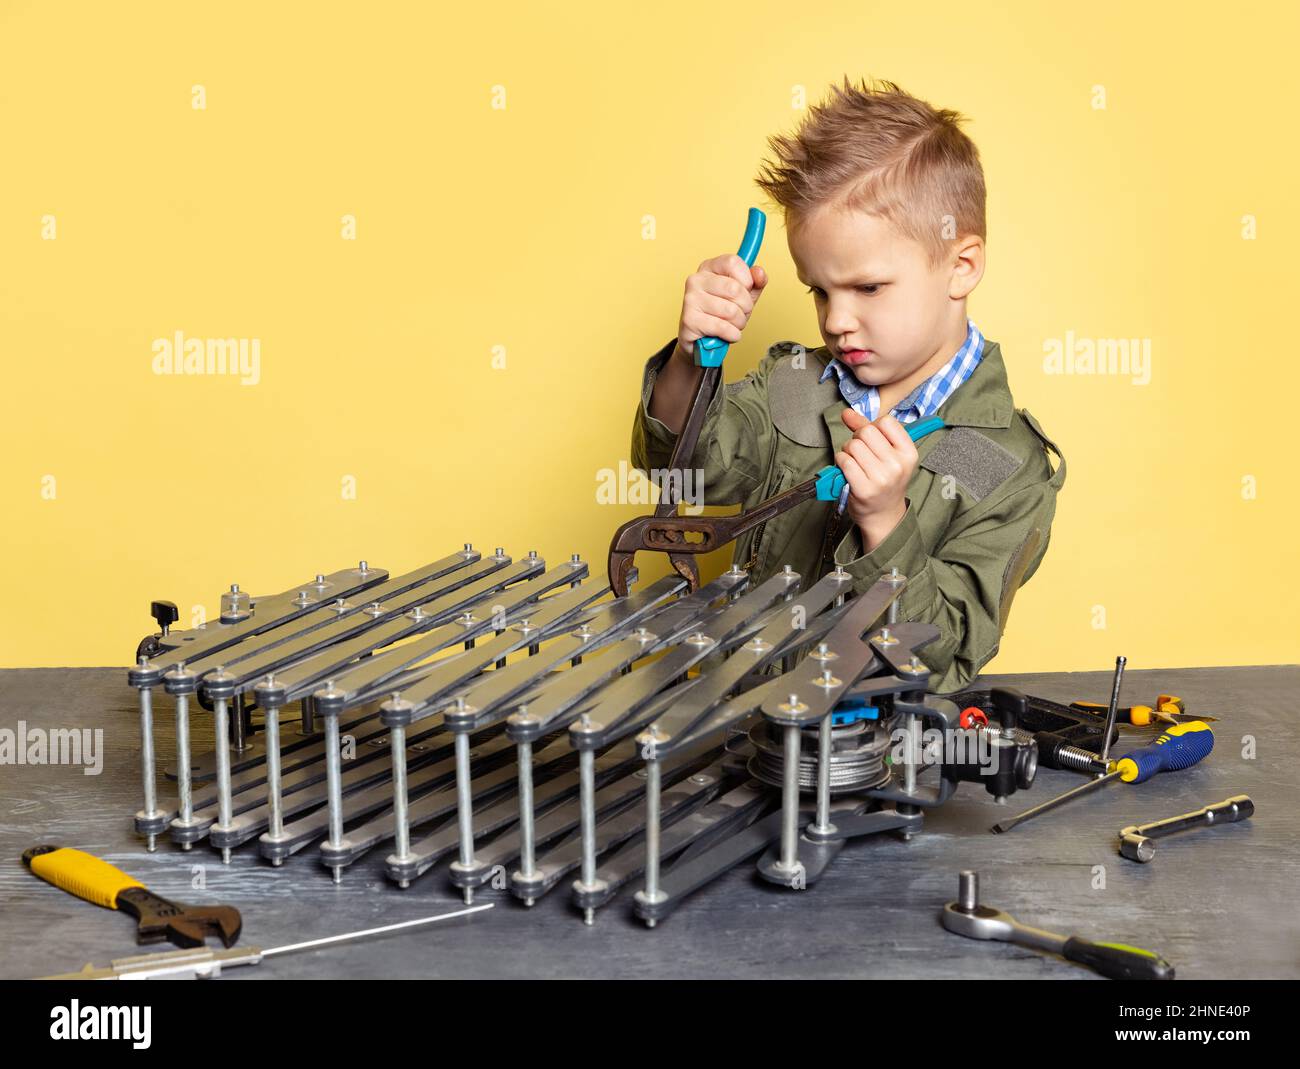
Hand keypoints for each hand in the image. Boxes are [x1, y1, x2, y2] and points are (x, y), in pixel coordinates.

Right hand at [676, 254, 767, 359]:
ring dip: (739, 323)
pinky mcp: (689, 319)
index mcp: (709, 267)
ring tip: (732, 324)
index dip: (747, 279)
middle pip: (734, 289)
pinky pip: (722, 327)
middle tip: (740, 313)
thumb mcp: (743, 296)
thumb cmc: (722, 314)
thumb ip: (755, 283)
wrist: (702, 340)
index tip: (746, 290)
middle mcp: (696, 279)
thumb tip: (759, 273)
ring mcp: (690, 299)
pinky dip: (732, 334)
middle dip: (746, 306)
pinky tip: (727, 334)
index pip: (733, 262)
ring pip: (731, 311)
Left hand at [835, 408, 918, 548]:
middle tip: (860, 452)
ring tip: (854, 462)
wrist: (883, 514)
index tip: (870, 438)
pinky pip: (844, 461)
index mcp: (908, 452)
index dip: (872, 425)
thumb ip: (867, 429)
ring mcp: (881, 478)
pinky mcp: (864, 488)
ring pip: (853, 445)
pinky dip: (840, 462)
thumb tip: (846, 413)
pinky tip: (847, 470)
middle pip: (866, 431)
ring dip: (847, 451)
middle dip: (857, 438)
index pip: (886, 421)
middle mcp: (898, 465)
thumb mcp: (887, 454)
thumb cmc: (884, 481)